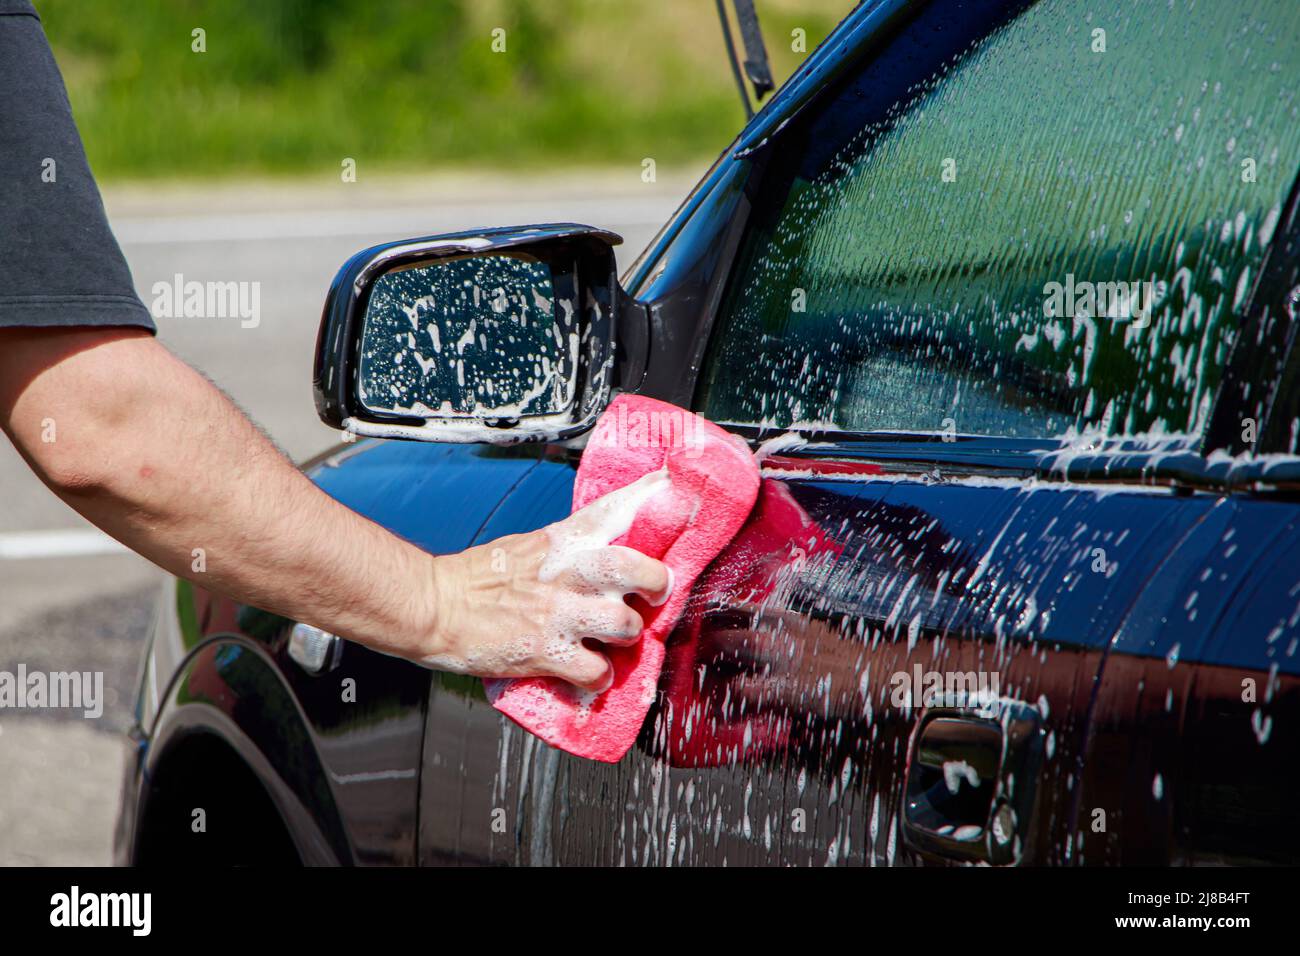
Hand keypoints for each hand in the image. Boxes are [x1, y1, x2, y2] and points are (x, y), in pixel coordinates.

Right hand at [423, 472, 672, 690]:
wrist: (432, 607)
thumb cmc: (475, 579)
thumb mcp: (529, 547)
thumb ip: (568, 546)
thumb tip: (602, 548)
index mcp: (562, 541)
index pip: (616, 508)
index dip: (653, 494)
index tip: (673, 483)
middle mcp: (567, 572)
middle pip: (638, 569)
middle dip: (656, 584)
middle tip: (653, 595)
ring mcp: (558, 613)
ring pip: (626, 625)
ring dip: (624, 637)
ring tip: (611, 639)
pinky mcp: (546, 652)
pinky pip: (598, 671)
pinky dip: (598, 677)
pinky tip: (589, 671)